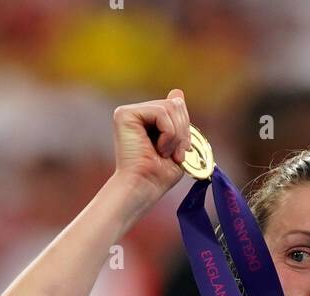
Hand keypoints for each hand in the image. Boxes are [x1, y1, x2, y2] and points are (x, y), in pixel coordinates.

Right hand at [111, 88, 192, 205]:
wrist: (143, 188)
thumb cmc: (158, 176)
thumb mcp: (177, 145)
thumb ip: (178, 120)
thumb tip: (177, 92)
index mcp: (148, 120)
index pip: (176, 106)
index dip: (185, 128)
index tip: (180, 153)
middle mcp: (137, 114)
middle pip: (174, 104)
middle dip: (183, 131)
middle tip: (175, 155)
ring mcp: (129, 112)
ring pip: (170, 106)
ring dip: (176, 135)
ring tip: (166, 154)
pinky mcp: (124, 114)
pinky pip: (161, 112)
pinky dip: (169, 133)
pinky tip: (159, 149)